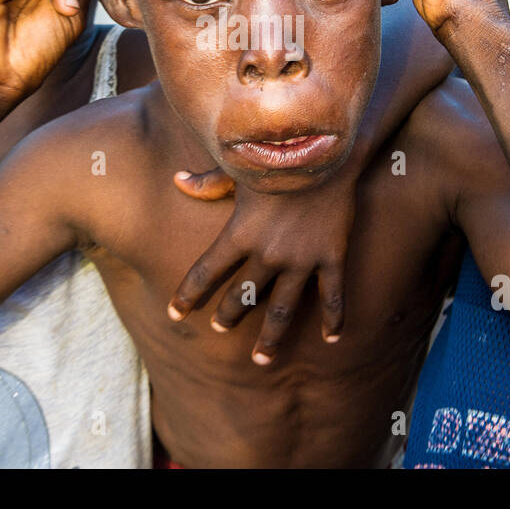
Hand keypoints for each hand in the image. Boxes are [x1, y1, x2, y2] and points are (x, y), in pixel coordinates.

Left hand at [167, 169, 351, 363]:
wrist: (326, 149)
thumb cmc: (277, 156)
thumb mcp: (239, 169)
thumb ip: (208, 182)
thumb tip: (177, 180)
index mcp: (240, 233)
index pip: (206, 272)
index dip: (188, 295)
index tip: (176, 314)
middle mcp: (268, 253)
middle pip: (242, 295)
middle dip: (228, 315)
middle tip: (220, 329)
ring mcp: (302, 259)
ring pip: (283, 309)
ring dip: (271, 337)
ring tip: (261, 359)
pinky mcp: (331, 256)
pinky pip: (332, 295)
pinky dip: (333, 319)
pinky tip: (332, 340)